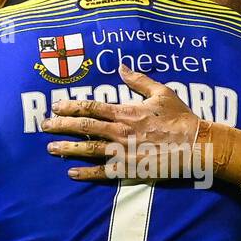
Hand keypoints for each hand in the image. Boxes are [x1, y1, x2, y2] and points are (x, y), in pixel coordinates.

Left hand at [42, 65, 200, 180]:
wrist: (196, 145)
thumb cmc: (180, 118)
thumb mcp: (162, 92)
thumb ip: (139, 80)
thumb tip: (121, 67)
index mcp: (126, 111)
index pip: (91, 107)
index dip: (71, 106)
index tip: (56, 106)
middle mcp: (120, 131)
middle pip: (83, 127)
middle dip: (61, 126)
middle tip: (44, 126)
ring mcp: (123, 151)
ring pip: (88, 149)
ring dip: (67, 148)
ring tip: (50, 148)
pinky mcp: (129, 169)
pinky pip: (102, 172)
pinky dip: (85, 173)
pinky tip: (71, 173)